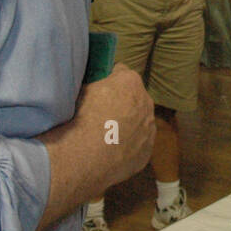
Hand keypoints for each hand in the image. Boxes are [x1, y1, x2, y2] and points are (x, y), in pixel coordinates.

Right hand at [76, 63, 154, 188]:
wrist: (86, 157)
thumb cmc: (81, 119)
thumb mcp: (82, 89)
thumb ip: (97, 83)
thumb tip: (97, 84)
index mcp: (131, 82)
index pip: (121, 73)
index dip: (109, 80)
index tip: (99, 90)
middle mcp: (146, 102)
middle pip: (134, 98)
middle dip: (122, 103)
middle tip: (102, 115)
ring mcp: (150, 128)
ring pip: (140, 122)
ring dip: (128, 125)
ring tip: (106, 136)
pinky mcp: (147, 151)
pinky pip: (139, 144)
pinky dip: (129, 146)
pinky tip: (112, 152)